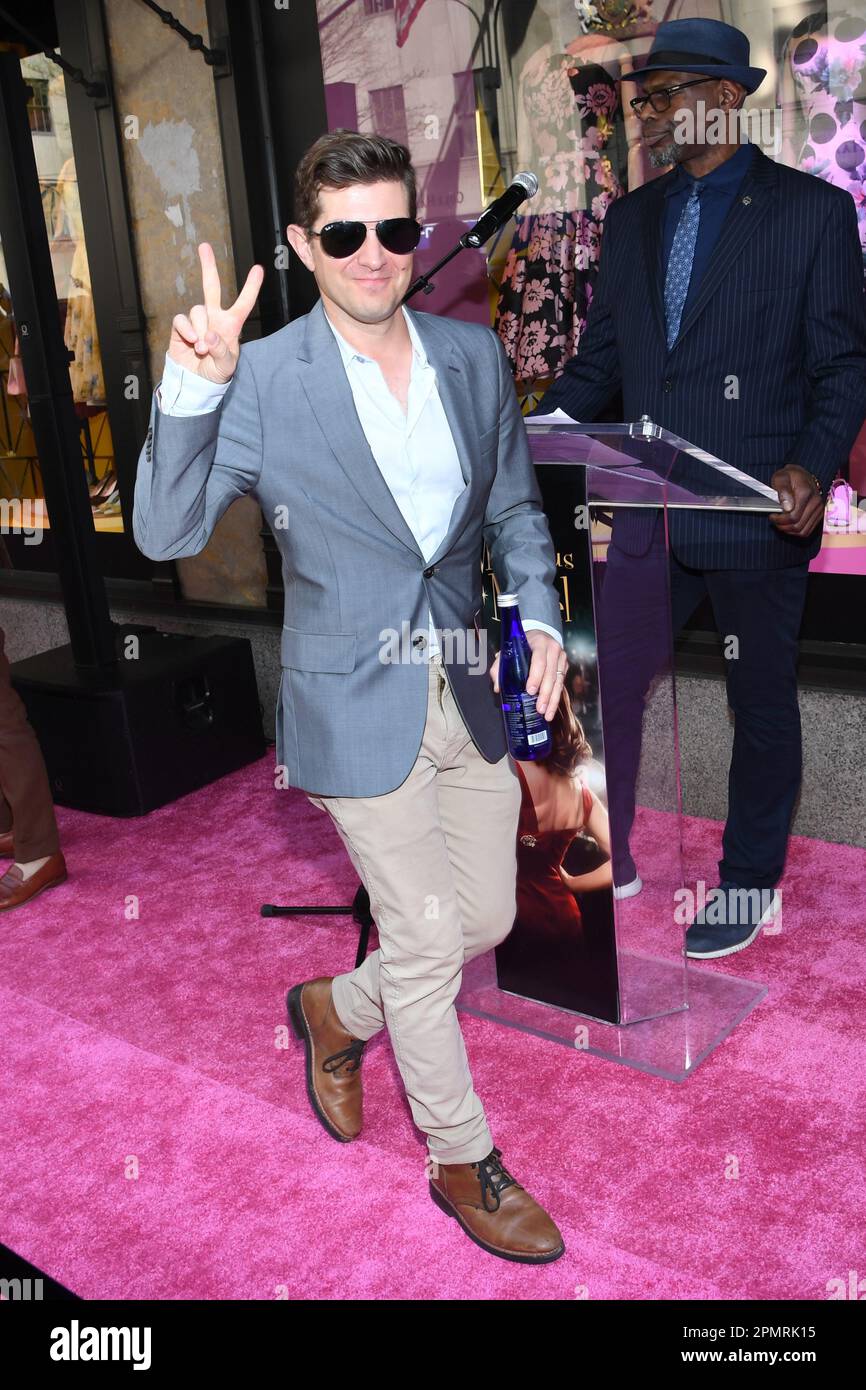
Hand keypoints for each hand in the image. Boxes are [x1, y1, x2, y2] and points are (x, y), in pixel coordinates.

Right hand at [168, 242, 263, 383]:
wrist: (195, 381)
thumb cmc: (216, 372)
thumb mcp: (226, 366)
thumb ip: (221, 351)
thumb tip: (210, 336)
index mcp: (231, 325)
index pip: (243, 304)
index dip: (251, 287)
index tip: (258, 269)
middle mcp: (214, 318)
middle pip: (211, 287)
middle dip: (208, 267)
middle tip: (204, 246)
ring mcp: (197, 321)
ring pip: (197, 311)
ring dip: (200, 330)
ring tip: (203, 349)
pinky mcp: (181, 327)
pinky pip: (182, 320)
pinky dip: (187, 330)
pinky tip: (192, 342)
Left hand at [489, 630, 566, 720]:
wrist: (542, 634)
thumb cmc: (524, 644)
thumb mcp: (510, 650)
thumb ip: (500, 667)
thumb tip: (498, 687)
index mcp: (539, 643)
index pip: (539, 661)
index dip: (536, 677)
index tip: (531, 690)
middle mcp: (553, 650)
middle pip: (551, 675)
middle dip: (545, 694)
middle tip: (540, 708)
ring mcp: (561, 658)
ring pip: (559, 681)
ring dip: (553, 699)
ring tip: (547, 714)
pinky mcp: (564, 666)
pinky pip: (561, 683)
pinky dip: (556, 697)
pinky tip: (552, 708)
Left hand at [770, 465, 824, 538]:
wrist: (802, 475)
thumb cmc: (790, 476)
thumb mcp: (780, 478)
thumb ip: (782, 491)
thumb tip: (787, 508)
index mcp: (806, 493)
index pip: (793, 516)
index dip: (779, 520)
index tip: (772, 516)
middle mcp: (816, 502)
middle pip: (798, 525)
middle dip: (783, 526)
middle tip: (774, 520)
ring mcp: (819, 509)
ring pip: (802, 531)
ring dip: (789, 530)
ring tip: (780, 523)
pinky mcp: (820, 514)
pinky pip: (807, 531)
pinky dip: (796, 532)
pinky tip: (789, 525)